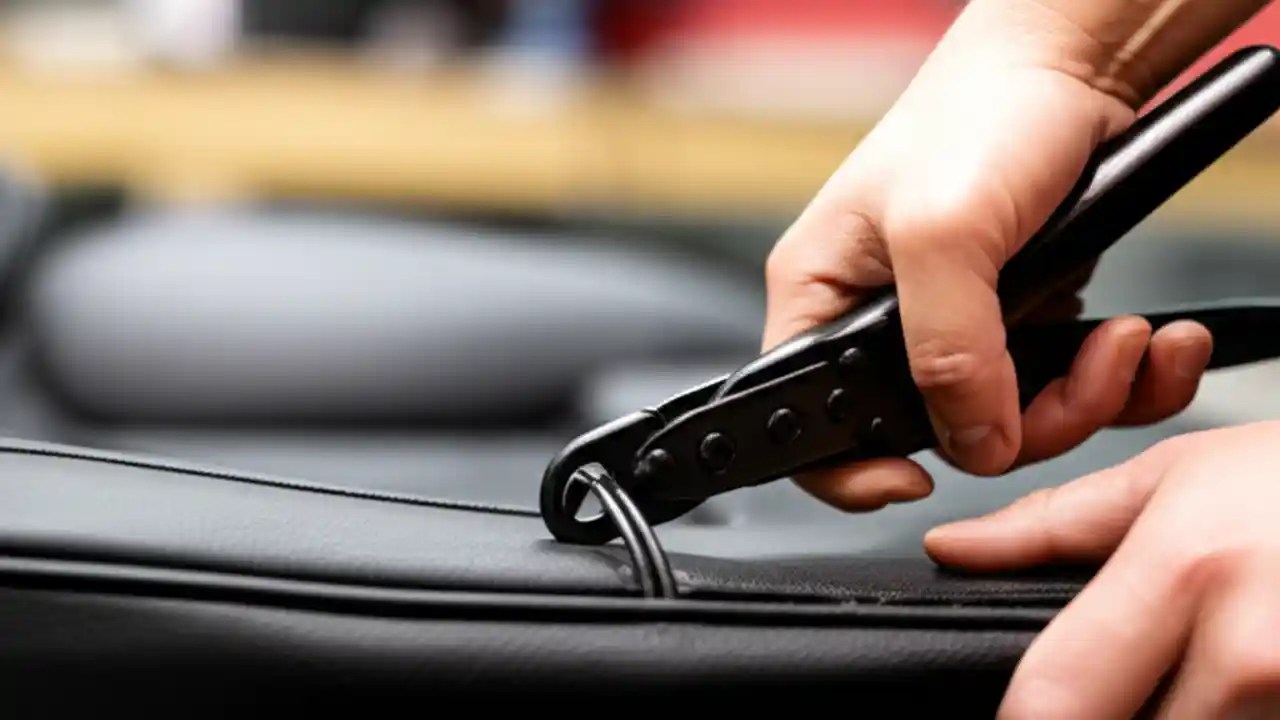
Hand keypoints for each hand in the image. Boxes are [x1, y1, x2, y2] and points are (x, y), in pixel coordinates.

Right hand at [761, 0, 1238, 511]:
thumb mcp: (942, 230)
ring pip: (1008, 422)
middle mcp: (881, 323)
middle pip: (934, 435)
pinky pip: (1060, 388)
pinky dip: (1115, 381)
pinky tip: (1143, 345)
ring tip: (1123, 340)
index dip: (854, 471)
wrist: (1070, 68)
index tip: (916, 479)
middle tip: (1072, 373)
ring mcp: (953, 325)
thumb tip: (970, 440)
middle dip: (1017, 424)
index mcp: (823, 302)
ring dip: (1084, 397)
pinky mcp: (1016, 318)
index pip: (810, 424)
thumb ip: (945, 348)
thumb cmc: (979, 112)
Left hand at [926, 420, 1279, 718]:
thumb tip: (956, 549)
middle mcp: (1253, 656)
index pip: (1056, 699)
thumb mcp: (1175, 477)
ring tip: (1190, 675)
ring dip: (1183, 716)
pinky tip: (1233, 693)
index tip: (1021, 719)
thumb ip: (1052, 526)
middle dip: (1113, 717)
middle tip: (1133, 676)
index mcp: (1186, 577)